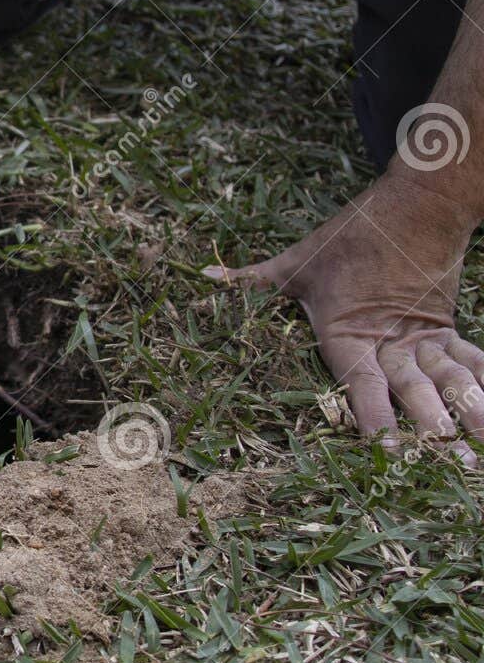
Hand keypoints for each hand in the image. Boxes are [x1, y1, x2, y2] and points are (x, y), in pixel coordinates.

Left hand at [206, 173, 482, 460]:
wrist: (417, 204)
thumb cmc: (351, 236)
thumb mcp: (297, 261)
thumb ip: (252, 281)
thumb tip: (205, 281)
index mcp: (348, 330)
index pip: (360, 379)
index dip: (370, 412)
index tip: (381, 446)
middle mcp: (390, 339)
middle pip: (412, 387)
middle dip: (429, 423)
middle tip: (445, 457)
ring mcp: (423, 335)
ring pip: (451, 378)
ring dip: (469, 412)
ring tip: (478, 449)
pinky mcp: (446, 328)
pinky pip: (474, 360)